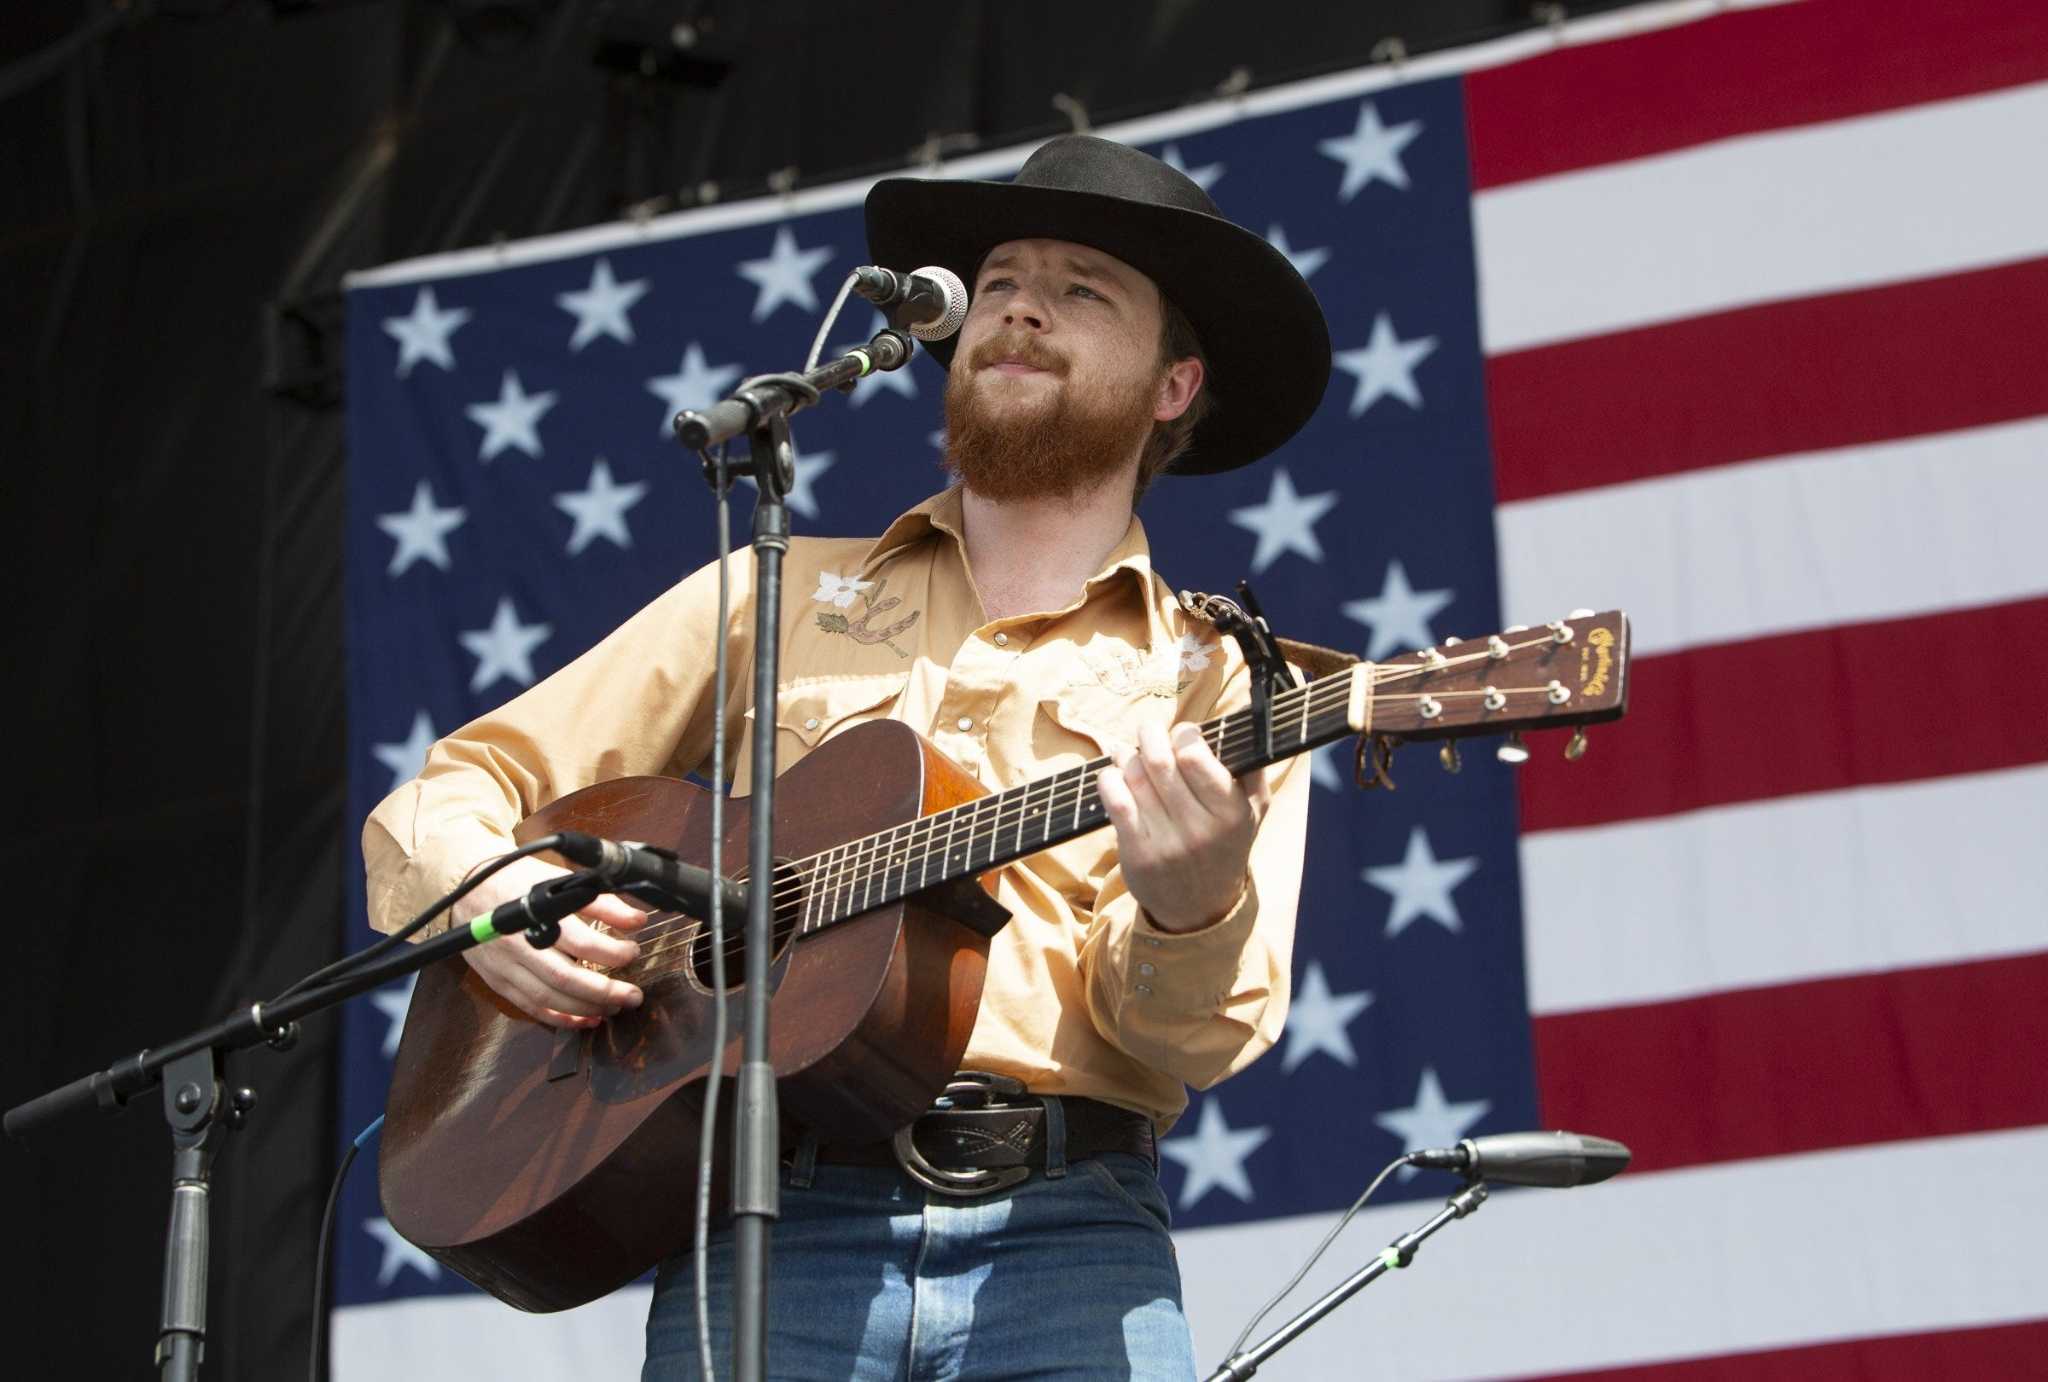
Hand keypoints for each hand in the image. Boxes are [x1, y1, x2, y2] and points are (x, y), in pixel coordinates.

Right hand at [451, 855, 649, 1027]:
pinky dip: (560, 1019)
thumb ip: (602, 902)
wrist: (469, 887)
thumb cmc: (520, 881)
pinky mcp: (498, 981)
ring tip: (614, 1008)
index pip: (581, 941)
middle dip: (605, 992)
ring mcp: (505, 966)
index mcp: (536, 913)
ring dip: (586, 1009)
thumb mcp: (560, 880)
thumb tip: (638, 920)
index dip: (612, 952)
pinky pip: (531, 1008)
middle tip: (633, 996)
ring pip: (549, 999)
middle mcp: (518, 943)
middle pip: (565, 978)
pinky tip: (586, 1020)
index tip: (633, 952)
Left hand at [1095, 720, 1268, 932]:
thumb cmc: (1226, 844)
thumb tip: (1248, 710)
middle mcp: (1198, 828)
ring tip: (1130, 753)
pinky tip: (1115, 775)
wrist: (1202, 907)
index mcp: (1230, 811)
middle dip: (1149, 734)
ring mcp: (1165, 842)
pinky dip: (1109, 778)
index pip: (1194, 755)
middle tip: (1149, 731)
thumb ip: (1253, 765)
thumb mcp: (1254, 810)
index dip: (1183, 733)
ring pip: (1134, 776)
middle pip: (1159, 760)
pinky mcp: (1137, 853)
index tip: (1183, 733)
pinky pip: (1114, 800)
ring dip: (1127, 755)